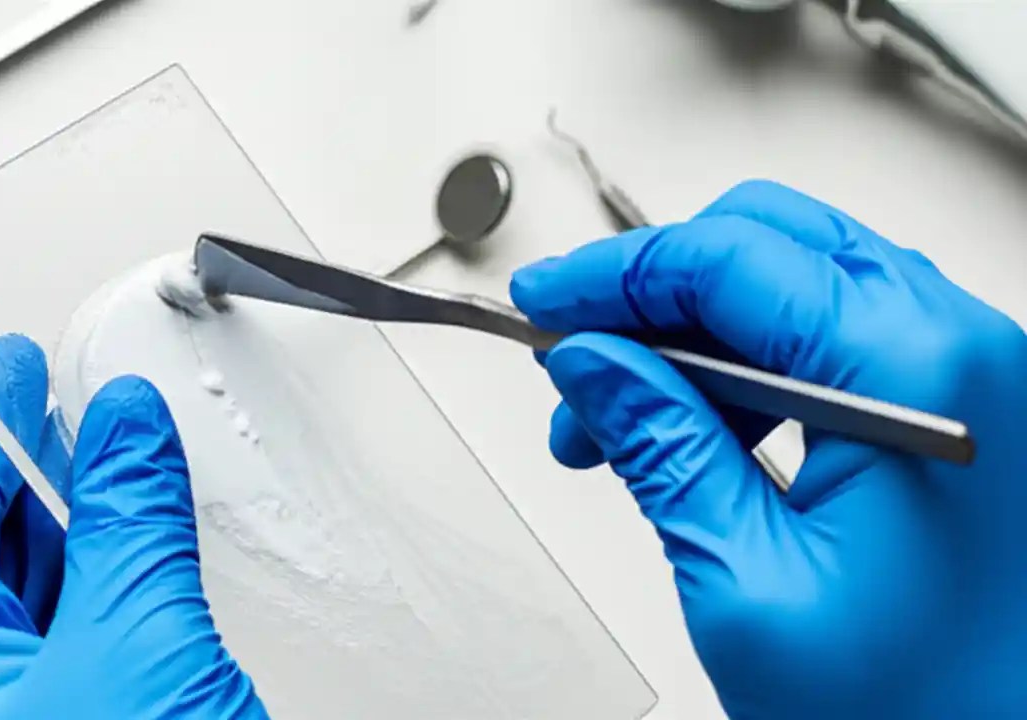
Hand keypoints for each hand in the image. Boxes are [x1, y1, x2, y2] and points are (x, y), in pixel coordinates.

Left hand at [0, 335, 267, 718]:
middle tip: (58, 397)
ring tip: (109, 456)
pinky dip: (105, 577)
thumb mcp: (137, 640)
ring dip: (74, 521)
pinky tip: (137, 544)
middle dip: (26, 465)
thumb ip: (133, 527)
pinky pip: (73, 632)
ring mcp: (14, 712)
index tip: (8, 365)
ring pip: (29, 594)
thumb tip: (128, 428)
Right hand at [511, 181, 1026, 717]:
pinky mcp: (956, 412)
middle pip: (768, 245)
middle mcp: (963, 352)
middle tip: (574, 359)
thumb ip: (661, 449)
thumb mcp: (749, 585)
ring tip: (618, 424)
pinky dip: (748, 369)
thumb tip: (590, 362)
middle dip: (650, 295)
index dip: (613, 273)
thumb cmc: (930, 712)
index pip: (729, 259)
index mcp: (918, 374)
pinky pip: (832, 343)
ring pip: (794, 287)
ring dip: (692, 339)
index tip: (542, 302)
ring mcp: (969, 378)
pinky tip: (691, 429)